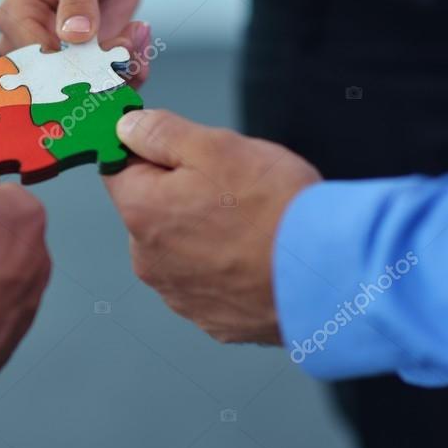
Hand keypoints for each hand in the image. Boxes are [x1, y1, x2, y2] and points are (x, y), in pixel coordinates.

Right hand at [0, 0, 154, 84]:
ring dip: (120, 71)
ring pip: (85, 89)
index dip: (73, 68)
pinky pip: (104, 86)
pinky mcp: (82, 67)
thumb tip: (74, 34)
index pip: (36, 60)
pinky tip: (140, 45)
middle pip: (58, 82)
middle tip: (131, 42)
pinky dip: (129, 74)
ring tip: (138, 35)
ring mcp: (54, 59)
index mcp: (14, 16)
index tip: (110, 57)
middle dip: (101, 71)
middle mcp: (27, 44)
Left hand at [103, 110, 320, 343]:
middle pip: (152, 209)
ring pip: (180, 246)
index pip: (117, 167)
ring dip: (205, 231)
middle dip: (182, 191)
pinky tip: (259, 254)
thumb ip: (161, 133)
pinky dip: (227, 265)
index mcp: (141, 211)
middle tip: (232, 184)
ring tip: (252, 222)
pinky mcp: (211, 319)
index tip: (172, 143)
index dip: (145, 148)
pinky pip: (209, 280)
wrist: (329, 277)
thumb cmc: (276, 209)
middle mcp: (148, 260)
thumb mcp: (216, 146)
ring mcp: (179, 294)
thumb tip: (126, 128)